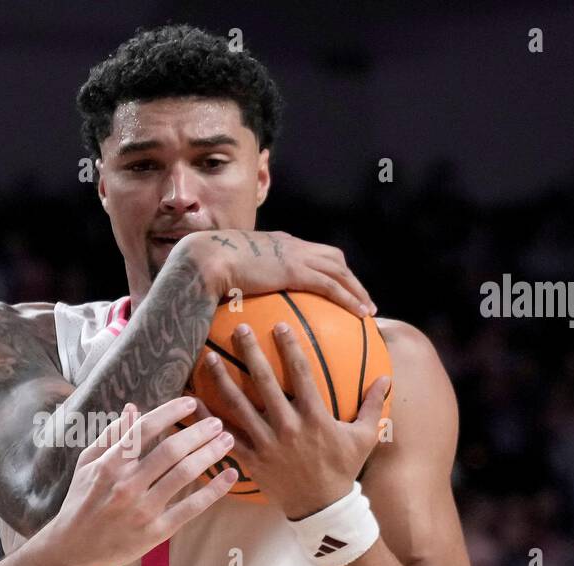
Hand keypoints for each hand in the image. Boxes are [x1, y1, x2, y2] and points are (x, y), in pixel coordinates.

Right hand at [39, 396, 236, 565]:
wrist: (73, 549)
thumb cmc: (80, 501)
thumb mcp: (87, 463)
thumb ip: (111, 435)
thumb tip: (133, 408)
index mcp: (110, 464)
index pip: (146, 429)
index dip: (171, 412)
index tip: (190, 402)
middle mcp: (127, 485)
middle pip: (171, 450)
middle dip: (199, 432)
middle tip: (217, 422)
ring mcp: (143, 509)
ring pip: (184, 474)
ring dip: (210, 453)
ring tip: (226, 440)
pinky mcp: (156, 532)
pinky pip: (191, 508)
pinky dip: (214, 490)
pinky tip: (231, 475)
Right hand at [178, 230, 375, 317]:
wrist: (205, 258)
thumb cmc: (206, 267)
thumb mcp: (226, 271)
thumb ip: (236, 281)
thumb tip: (226, 299)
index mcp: (276, 243)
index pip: (310, 252)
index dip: (327, 268)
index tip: (336, 284)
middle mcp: (290, 245)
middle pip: (332, 257)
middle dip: (349, 277)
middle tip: (360, 297)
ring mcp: (295, 256)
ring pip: (339, 270)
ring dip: (357, 289)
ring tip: (367, 309)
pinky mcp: (295, 271)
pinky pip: (332, 285)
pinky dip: (350, 298)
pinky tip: (361, 314)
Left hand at [203, 321, 389, 518]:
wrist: (322, 509)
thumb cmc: (343, 469)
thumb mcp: (364, 438)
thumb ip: (373, 405)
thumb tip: (386, 377)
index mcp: (315, 417)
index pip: (300, 373)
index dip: (290, 347)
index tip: (280, 325)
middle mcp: (288, 427)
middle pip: (264, 382)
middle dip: (251, 352)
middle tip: (239, 328)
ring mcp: (266, 444)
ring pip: (239, 406)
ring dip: (222, 379)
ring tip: (209, 357)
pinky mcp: (250, 460)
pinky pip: (225, 437)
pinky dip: (208, 420)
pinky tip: (194, 402)